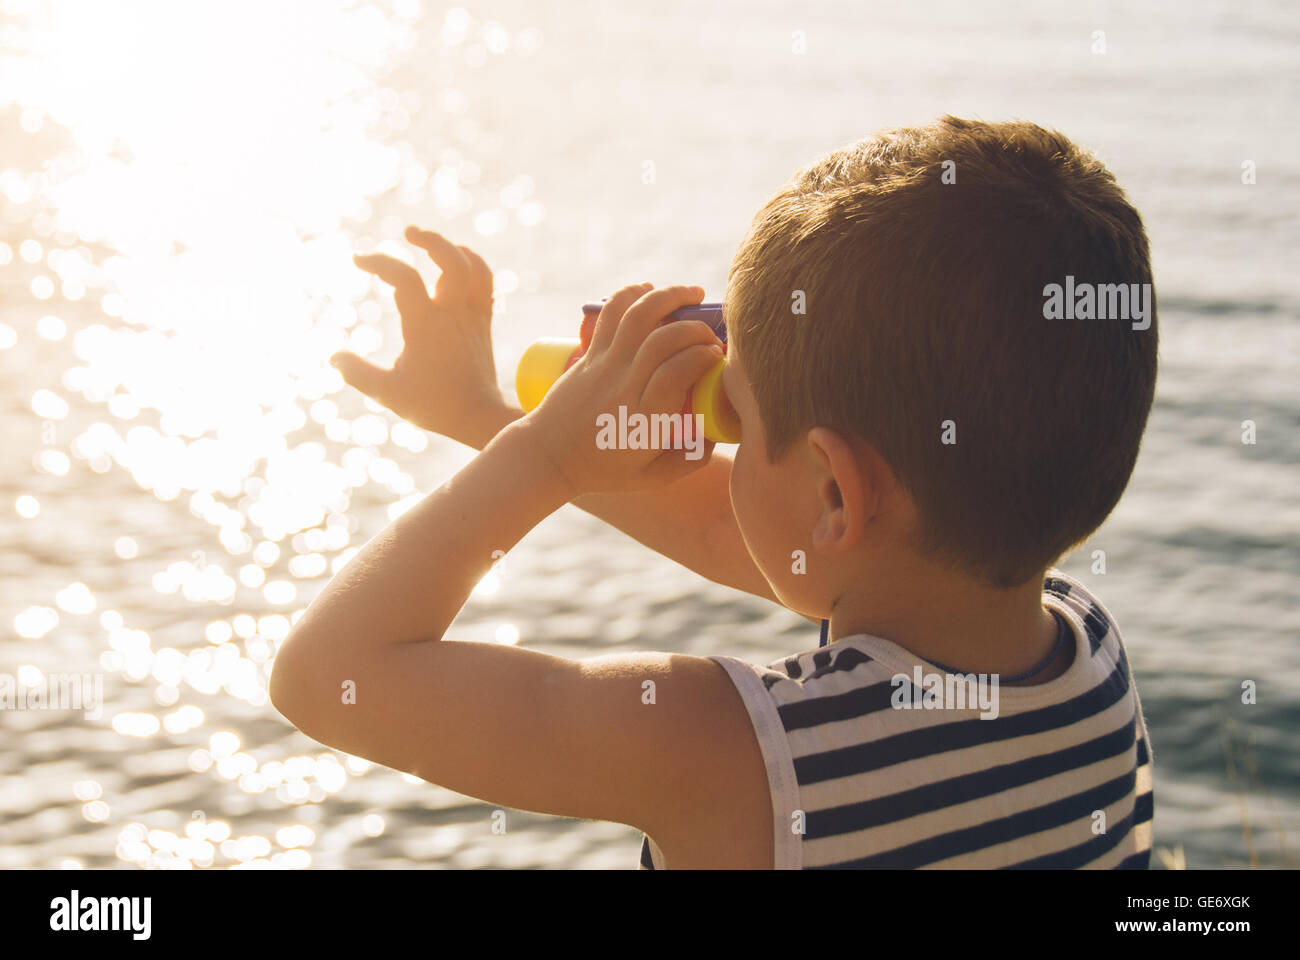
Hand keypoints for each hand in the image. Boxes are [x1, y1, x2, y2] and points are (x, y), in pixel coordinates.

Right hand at [332, 227, 511, 447]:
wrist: (477, 416)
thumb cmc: (432, 405)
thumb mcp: (387, 392)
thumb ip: (357, 373)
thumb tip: (333, 357)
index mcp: (426, 326)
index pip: (404, 278)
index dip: (379, 261)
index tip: (358, 260)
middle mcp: (452, 315)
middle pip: (452, 262)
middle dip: (431, 240)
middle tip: (408, 232)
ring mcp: (472, 316)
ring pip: (474, 269)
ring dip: (454, 248)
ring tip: (429, 241)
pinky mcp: (483, 322)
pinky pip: (485, 284)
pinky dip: (473, 264)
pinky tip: (457, 259)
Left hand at [518, 282, 724, 497]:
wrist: (548, 456)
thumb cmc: (603, 469)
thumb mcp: (651, 477)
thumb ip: (689, 459)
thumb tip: (718, 432)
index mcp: (642, 418)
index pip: (677, 372)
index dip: (703, 356)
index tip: (717, 357)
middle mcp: (622, 386)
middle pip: (662, 340)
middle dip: (695, 328)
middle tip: (712, 334)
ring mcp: (602, 365)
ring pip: (636, 316)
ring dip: (669, 296)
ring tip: (693, 293)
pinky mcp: (589, 353)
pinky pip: (609, 313)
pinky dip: (630, 293)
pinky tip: (649, 290)